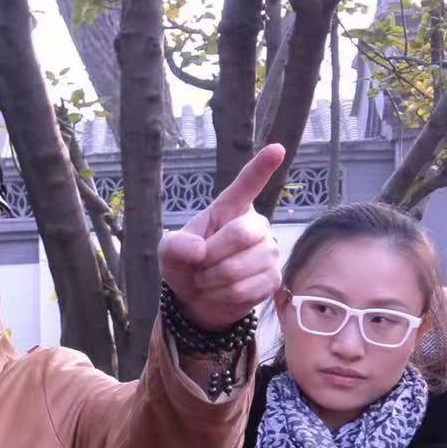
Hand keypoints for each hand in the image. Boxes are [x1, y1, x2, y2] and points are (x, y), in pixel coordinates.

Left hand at [160, 143, 285, 329]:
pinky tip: (221, 293)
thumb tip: (200, 250)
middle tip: (199, 266)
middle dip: (210, 257)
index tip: (277, 149)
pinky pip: (245, 290)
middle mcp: (255, 225)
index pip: (247, 184)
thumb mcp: (169, 251)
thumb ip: (176, 245)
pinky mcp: (273, 278)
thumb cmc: (186, 265)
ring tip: (208, 280)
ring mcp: (268, 251)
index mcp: (230, 208)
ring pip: (239, 268)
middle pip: (240, 234)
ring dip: (212, 281)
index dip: (261, 167)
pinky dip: (223, 296)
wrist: (197, 298)